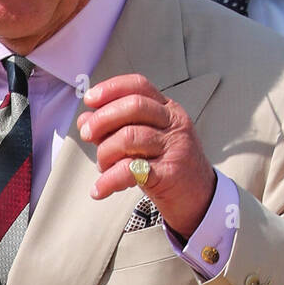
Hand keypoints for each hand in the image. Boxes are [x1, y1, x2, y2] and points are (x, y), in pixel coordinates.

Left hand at [77, 73, 216, 238]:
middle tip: (86, 134)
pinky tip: (99, 190)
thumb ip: (115, 128)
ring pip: (131, 137)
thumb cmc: (166, 166)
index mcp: (168, 109)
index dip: (111, 89)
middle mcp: (174, 124)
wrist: (198, 198)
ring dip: (105, 152)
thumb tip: (85, 119)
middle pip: (134, 107)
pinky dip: (110, 181)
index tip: (89, 100)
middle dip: (103, 118)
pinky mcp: (171, 173)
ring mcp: (175, 147)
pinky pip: (132, 171)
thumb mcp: (143, 142)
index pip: (139, 86)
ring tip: (102, 167)